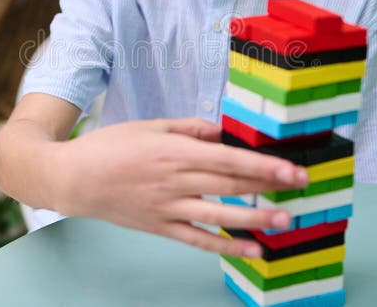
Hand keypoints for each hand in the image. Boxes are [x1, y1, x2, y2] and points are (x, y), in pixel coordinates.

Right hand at [49, 117, 308, 257]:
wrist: (73, 178)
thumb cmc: (109, 147)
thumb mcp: (150, 126)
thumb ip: (189, 128)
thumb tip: (222, 132)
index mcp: (174, 152)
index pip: (229, 159)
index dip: (264, 165)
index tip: (292, 168)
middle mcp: (175, 181)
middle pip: (231, 184)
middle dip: (270, 185)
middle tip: (303, 185)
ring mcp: (169, 207)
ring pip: (220, 215)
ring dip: (255, 218)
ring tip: (286, 220)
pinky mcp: (161, 227)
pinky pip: (199, 239)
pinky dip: (226, 247)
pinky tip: (252, 250)